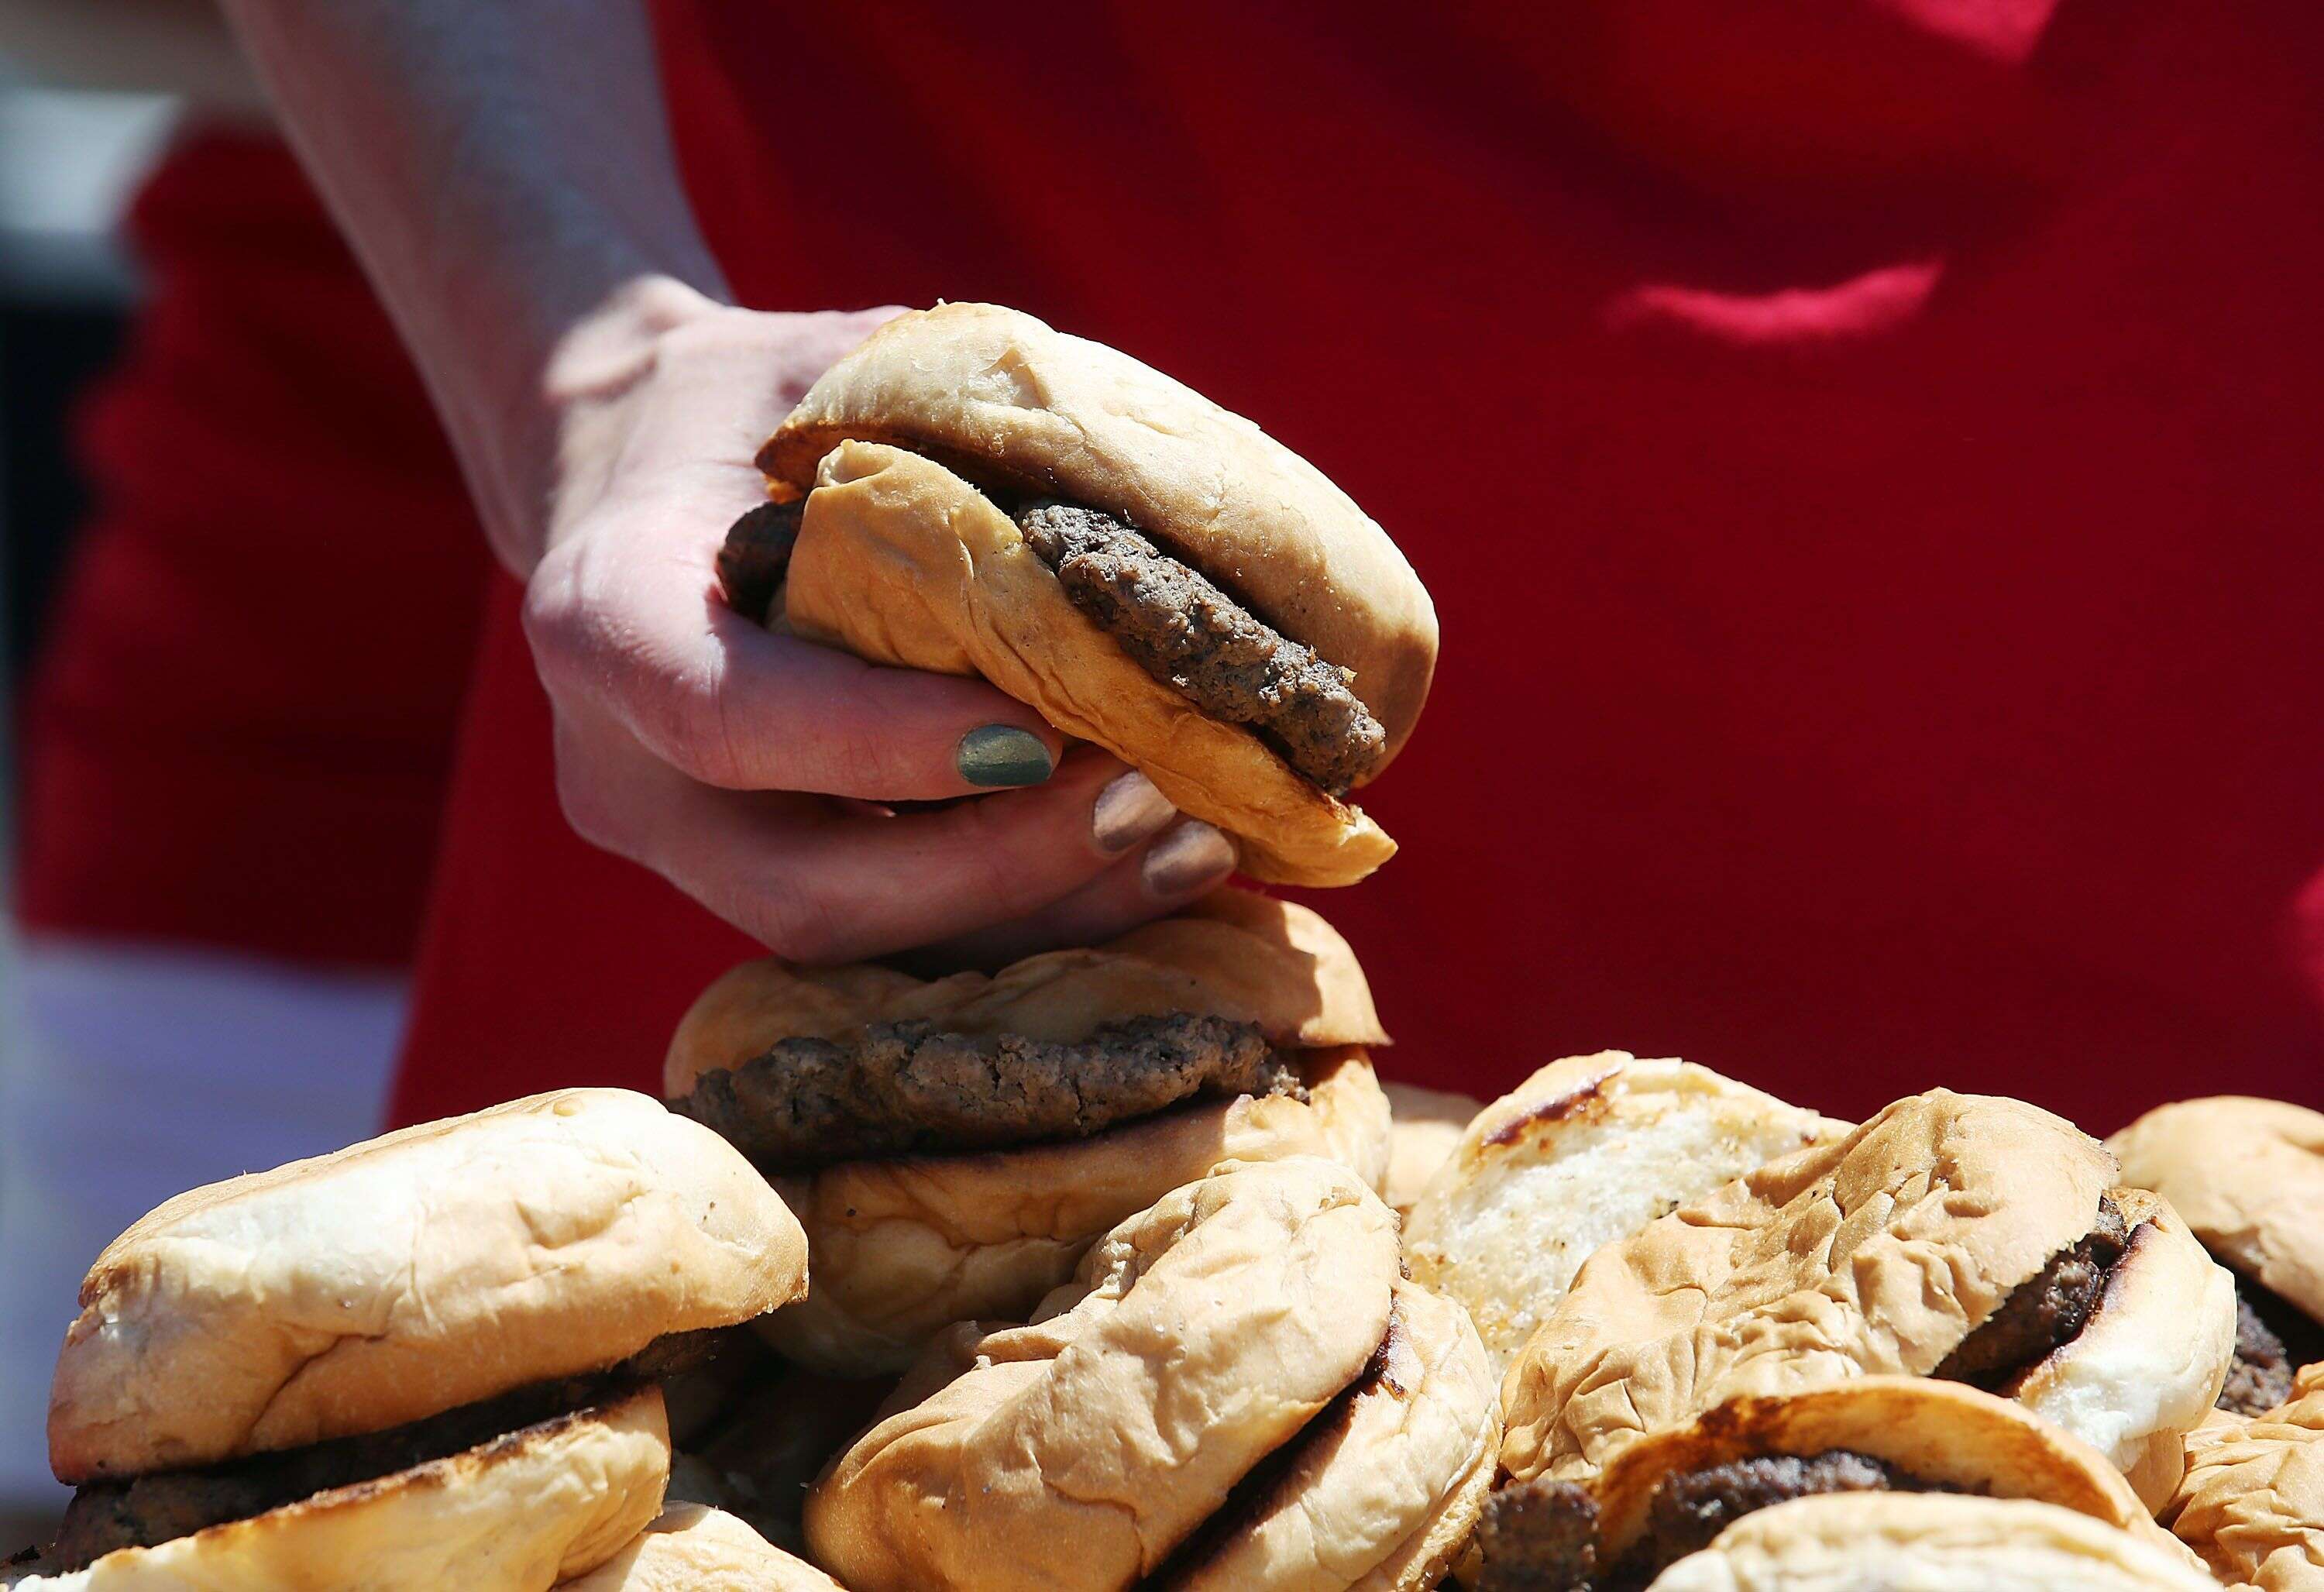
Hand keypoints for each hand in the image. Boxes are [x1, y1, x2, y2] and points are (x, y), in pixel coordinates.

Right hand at [520, 279, 1236, 965]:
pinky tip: (1162, 862)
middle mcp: (626, 774)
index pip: (724, 718)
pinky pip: (900, 941)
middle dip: (992, 868)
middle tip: (1147, 796)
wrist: (640, 475)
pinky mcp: (764, 886)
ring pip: (863, 950)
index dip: (882, 744)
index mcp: (605, 617)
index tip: (1041, 727)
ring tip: (1192, 844)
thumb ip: (944, 418)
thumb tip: (1145, 478)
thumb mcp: (826, 363)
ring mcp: (691, 855)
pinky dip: (1034, 914)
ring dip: (1038, 914)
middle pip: (800, 894)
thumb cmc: (751, 402)